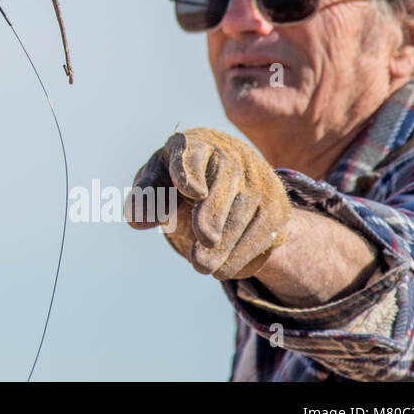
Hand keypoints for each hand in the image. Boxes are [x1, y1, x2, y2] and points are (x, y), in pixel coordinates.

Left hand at [125, 127, 292, 279]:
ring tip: (202, 266)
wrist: (229, 184)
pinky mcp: (276, 205)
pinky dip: (242, 252)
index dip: (190, 170)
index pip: (192, 152)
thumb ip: (145, 197)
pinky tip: (222, 269)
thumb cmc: (180, 179)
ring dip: (226, 242)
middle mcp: (231, 155)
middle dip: (214, 211)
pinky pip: (263, 229)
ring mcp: (258, 179)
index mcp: (195, 144)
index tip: (192, 192)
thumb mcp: (158, 182)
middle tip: (203, 239)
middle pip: (225, 178)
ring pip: (246, 208)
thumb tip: (137, 221)